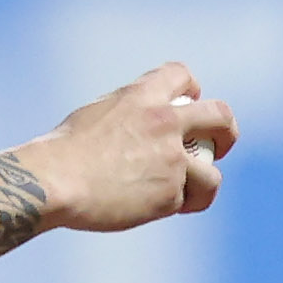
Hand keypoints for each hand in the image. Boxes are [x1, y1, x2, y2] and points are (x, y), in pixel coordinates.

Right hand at [15, 63, 236, 231]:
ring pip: (212, 175)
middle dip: (227, 132)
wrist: (55, 181)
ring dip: (204, 185)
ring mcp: (171, 159)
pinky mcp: (169, 194)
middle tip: (219, 146)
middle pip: (221, 116)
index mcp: (141, 96)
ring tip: (188, 195)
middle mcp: (163, 122)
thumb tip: (133, 131)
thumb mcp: (95, 116)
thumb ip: (125, 116)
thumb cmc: (61, 153)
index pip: (182, 75)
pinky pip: (185, 202)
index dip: (192, 89)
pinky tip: (151, 208)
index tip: (188, 104)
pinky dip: (173, 206)